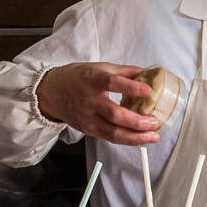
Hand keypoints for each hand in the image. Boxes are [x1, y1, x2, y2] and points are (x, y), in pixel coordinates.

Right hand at [36, 64, 160, 145]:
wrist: (51, 92)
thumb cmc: (78, 78)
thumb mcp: (100, 67)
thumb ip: (125, 71)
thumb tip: (149, 73)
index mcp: (93, 80)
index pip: (112, 83)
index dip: (131, 88)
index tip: (148, 91)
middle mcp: (89, 100)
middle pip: (114, 114)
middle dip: (137, 121)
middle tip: (154, 122)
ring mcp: (87, 117)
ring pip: (112, 132)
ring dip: (135, 137)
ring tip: (152, 136)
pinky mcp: (88, 129)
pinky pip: (109, 137)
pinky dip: (126, 139)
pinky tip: (140, 138)